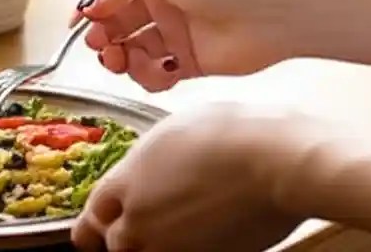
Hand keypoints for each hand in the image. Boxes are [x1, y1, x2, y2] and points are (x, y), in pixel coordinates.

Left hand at [71, 103, 308, 251]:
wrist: (277, 163)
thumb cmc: (234, 134)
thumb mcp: (176, 130)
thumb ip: (146, 161)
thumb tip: (144, 173)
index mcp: (126, 181)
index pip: (93, 215)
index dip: (102, 218)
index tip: (109, 220)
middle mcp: (139, 221)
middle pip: (115, 244)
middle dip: (125, 236)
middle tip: (146, 226)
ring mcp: (169, 248)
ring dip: (154, 247)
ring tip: (179, 229)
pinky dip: (188, 249)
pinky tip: (205, 235)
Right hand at [73, 0, 296, 90]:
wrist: (277, 9)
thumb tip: (91, 0)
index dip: (92, 3)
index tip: (77, 23)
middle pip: (117, 20)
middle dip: (102, 33)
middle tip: (99, 43)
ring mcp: (177, 30)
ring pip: (132, 49)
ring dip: (121, 57)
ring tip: (122, 60)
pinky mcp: (190, 61)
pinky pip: (156, 73)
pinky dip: (149, 75)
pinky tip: (159, 71)